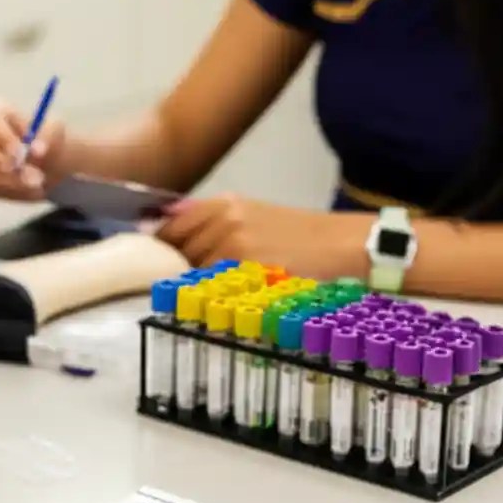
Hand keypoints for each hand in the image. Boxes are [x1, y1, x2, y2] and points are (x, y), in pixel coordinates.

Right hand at [0, 96, 66, 200]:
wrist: (49, 160)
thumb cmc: (46, 136)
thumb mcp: (54, 130)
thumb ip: (47, 136)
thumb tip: (36, 151)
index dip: (1, 136)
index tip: (21, 151)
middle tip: (16, 168)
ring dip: (12, 178)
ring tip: (38, 180)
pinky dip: (15, 189)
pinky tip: (31, 185)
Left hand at [156, 193, 369, 277]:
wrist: (342, 244)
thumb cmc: (300, 235)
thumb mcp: (254, 217)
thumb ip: (214, 225)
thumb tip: (169, 239)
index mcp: (225, 203)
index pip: (171, 226)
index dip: (162, 247)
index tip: (160, 262)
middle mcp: (225, 218)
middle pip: (178, 251)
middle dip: (180, 268)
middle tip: (192, 283)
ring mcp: (234, 243)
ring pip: (194, 271)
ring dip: (197, 284)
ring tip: (216, 292)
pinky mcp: (247, 267)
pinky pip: (214, 286)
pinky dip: (214, 295)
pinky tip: (227, 299)